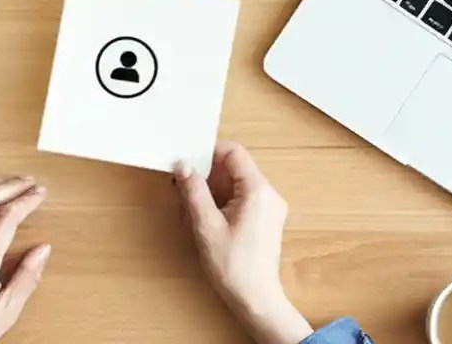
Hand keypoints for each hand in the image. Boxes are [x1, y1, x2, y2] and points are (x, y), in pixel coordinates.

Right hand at [175, 142, 312, 343]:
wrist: (256, 299)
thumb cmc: (233, 266)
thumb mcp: (206, 226)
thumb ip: (194, 192)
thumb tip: (183, 167)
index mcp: (258, 190)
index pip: (234, 153)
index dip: (208, 152)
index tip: (187, 160)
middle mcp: (269, 194)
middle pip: (234, 168)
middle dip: (206, 175)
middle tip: (182, 188)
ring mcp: (270, 208)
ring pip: (236, 185)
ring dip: (211, 192)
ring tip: (190, 209)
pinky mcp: (266, 220)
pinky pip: (242, 199)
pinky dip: (222, 203)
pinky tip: (204, 220)